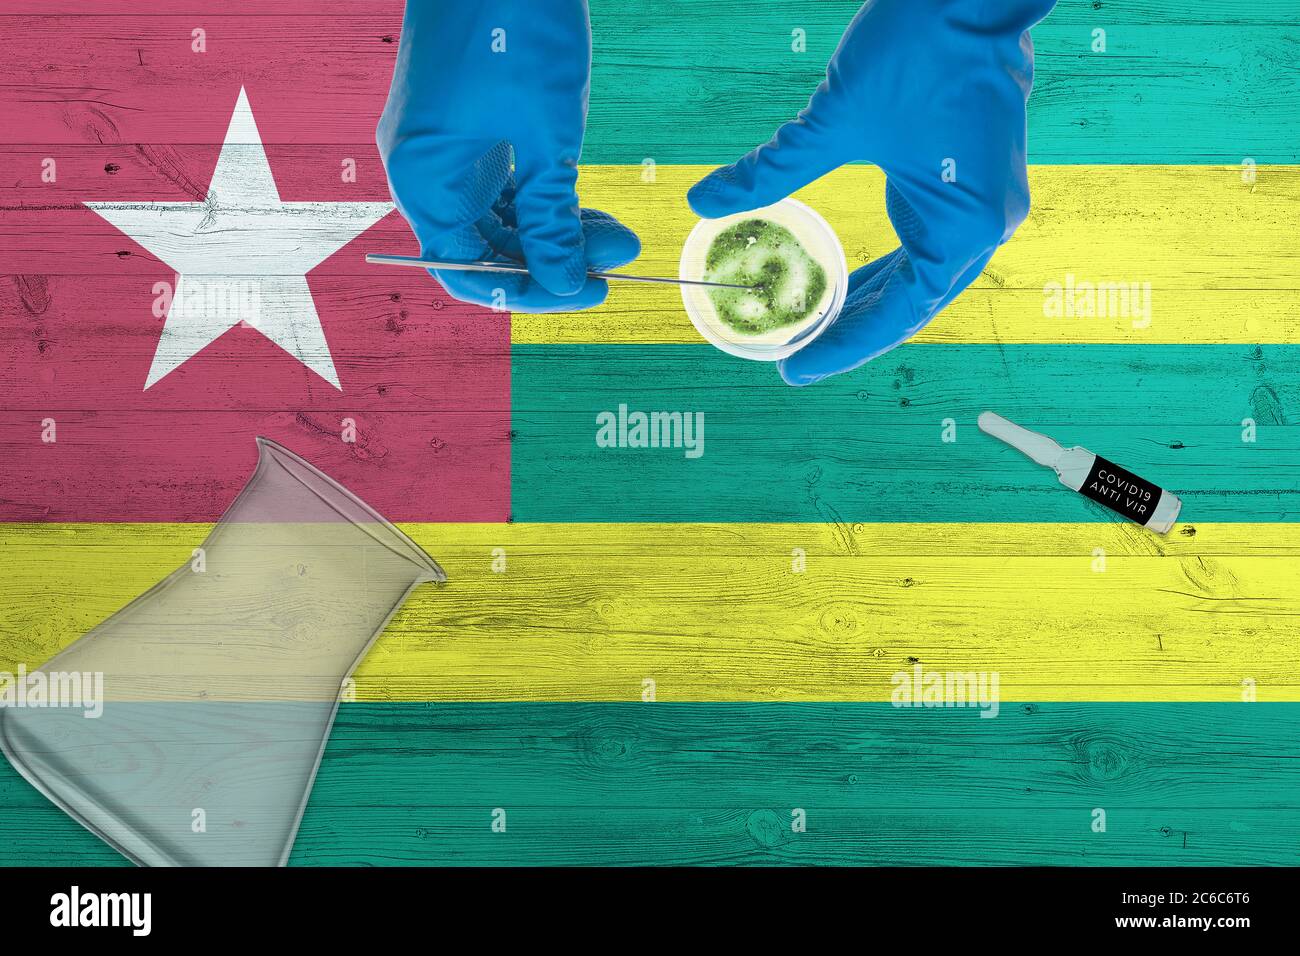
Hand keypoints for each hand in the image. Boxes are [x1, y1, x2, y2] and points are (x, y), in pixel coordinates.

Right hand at [377, 0, 639, 311]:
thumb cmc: (514, 28)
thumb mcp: (546, 139)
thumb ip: (551, 219)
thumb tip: (564, 284)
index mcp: (425, 180)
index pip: (468, 271)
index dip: (528, 293)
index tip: (587, 291)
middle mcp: (422, 170)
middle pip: (485, 247)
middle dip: (553, 258)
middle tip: (617, 258)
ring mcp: (441, 146)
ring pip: (497, 217)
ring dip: (553, 230)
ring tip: (616, 233)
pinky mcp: (462, 125)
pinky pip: (498, 183)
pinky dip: (540, 197)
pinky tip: (585, 204)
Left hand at [688, 0, 1055, 383]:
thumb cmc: (914, 48)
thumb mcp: (832, 120)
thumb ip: (770, 170)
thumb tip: (702, 201)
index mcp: (961, 227)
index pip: (897, 315)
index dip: (842, 348)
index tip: (793, 370)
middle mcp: (983, 227)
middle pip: (911, 305)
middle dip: (851, 331)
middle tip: (794, 357)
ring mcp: (985, 206)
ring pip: (921, 279)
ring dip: (870, 302)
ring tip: (814, 327)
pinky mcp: (975, 184)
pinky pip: (929, 245)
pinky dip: (889, 268)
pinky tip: (849, 282)